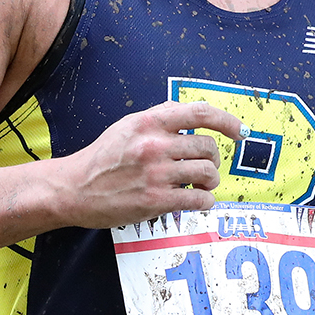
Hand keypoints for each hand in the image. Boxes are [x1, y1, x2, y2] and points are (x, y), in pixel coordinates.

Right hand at [61, 101, 245, 227]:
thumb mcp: (127, 125)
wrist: (74, 189)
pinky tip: (198, 200)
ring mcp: (156, 174)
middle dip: (214, 159)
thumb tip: (190, 113)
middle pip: (208, 147)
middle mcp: (154, 145)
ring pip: (207, 173)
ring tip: (202, 185)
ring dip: (211, 181)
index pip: (200, 113)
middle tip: (206, 167)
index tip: (240, 131)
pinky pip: (198, 199)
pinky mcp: (156, 200)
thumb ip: (159, 117)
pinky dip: (205, 201)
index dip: (227, 121)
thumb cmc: (102, 158)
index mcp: (149, 122)